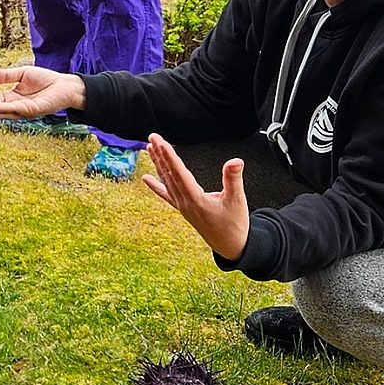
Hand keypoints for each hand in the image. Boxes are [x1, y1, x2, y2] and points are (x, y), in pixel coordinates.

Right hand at [0, 65, 84, 119]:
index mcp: (12, 98)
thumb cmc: (45, 80)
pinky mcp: (32, 111)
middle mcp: (16, 106)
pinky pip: (15, 109)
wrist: (65, 85)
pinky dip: (3, 108)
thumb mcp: (21, 74)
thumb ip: (5, 76)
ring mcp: (24, 110)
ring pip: (3, 113)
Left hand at [140, 133, 249, 259]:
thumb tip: (235, 161)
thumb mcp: (237, 200)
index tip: (161, 143)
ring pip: (167, 182)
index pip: (180, 175)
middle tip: (153, 137)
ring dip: (158, 164)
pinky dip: (156, 186)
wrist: (231, 246)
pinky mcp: (184, 209)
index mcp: (197, 201)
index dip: (170, 158)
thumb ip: (234, 179)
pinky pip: (167, 195)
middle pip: (170, 175)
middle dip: (161, 155)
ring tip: (150, 148)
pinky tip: (146, 178)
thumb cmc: (235, 225)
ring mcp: (183, 207)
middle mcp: (185, 203)